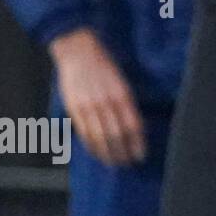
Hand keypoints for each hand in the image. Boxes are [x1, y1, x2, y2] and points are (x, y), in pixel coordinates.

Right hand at [49, 28, 145, 165]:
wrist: (78, 52)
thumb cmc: (105, 65)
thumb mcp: (122, 82)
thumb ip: (127, 104)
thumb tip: (135, 128)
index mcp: (122, 94)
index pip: (133, 126)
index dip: (137, 143)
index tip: (141, 156)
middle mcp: (106, 102)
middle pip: (116, 135)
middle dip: (123, 153)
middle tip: (128, 164)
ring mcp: (88, 106)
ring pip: (99, 137)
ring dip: (107, 154)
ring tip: (114, 163)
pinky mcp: (74, 108)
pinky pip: (84, 132)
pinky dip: (91, 146)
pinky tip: (97, 153)